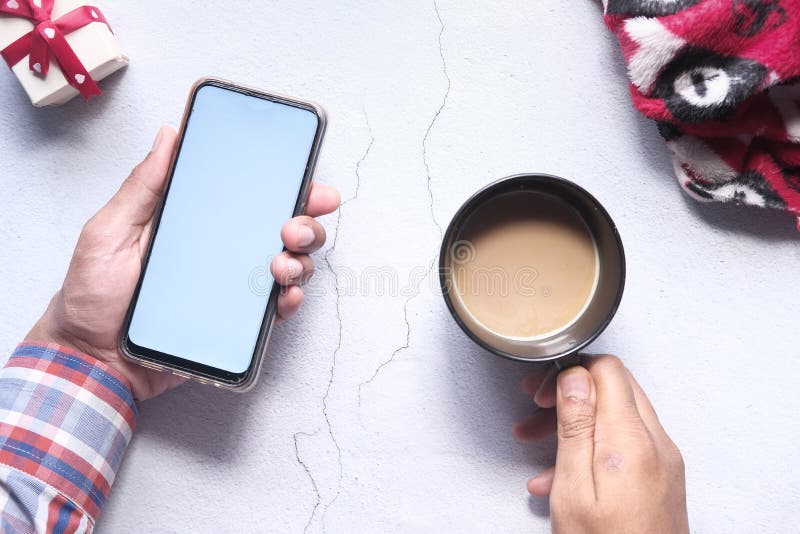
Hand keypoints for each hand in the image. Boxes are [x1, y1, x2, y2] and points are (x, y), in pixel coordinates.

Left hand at [26, 126, 339, 400]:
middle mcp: (223, 251)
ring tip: (280, 265)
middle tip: (293, 228)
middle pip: (284, 229)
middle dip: (306, 223)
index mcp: (198, 222)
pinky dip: (289, 300)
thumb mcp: (108, 232)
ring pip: (290, 266)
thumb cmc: (91, 297)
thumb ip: (141, 187)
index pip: (252, 196)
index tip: (306, 180)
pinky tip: (283, 295)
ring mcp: (233, 287)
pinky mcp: (236, 322)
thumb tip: (167, 138)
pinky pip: (275, 309)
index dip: (287, 185)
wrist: (90, 359)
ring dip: (300, 261)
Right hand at [514, 355, 687, 533]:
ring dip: (575, 423)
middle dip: (569, 394)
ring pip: (616, 416)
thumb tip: (574, 377)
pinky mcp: (660, 478)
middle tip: (535, 408)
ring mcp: (662, 461)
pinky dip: (591, 448)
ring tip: (535, 443)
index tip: (543, 390)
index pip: (608, 370)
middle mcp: (656, 444)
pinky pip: (624, 445)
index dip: (570, 371)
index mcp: (633, 440)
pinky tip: (559, 475)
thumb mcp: (575, 488)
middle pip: (613, 389)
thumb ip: (576, 427)